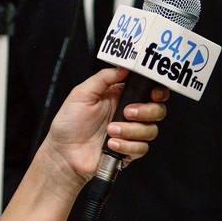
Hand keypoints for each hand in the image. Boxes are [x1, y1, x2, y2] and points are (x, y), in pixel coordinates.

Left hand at [44, 67, 167, 182]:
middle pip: (158, 110)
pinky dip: (126, 146)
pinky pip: (141, 148)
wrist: (63, 153)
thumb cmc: (69, 123)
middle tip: (127, 113)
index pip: (150, 91)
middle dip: (146, 111)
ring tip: (110, 131)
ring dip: (131, 131)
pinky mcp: (129, 152)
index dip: (158, 91)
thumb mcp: (82, 93)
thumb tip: (125, 67)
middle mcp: (129, 115)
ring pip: (151, 130)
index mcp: (120, 97)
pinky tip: (110, 144)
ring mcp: (130, 134)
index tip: (154, 93)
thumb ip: (104, 77)